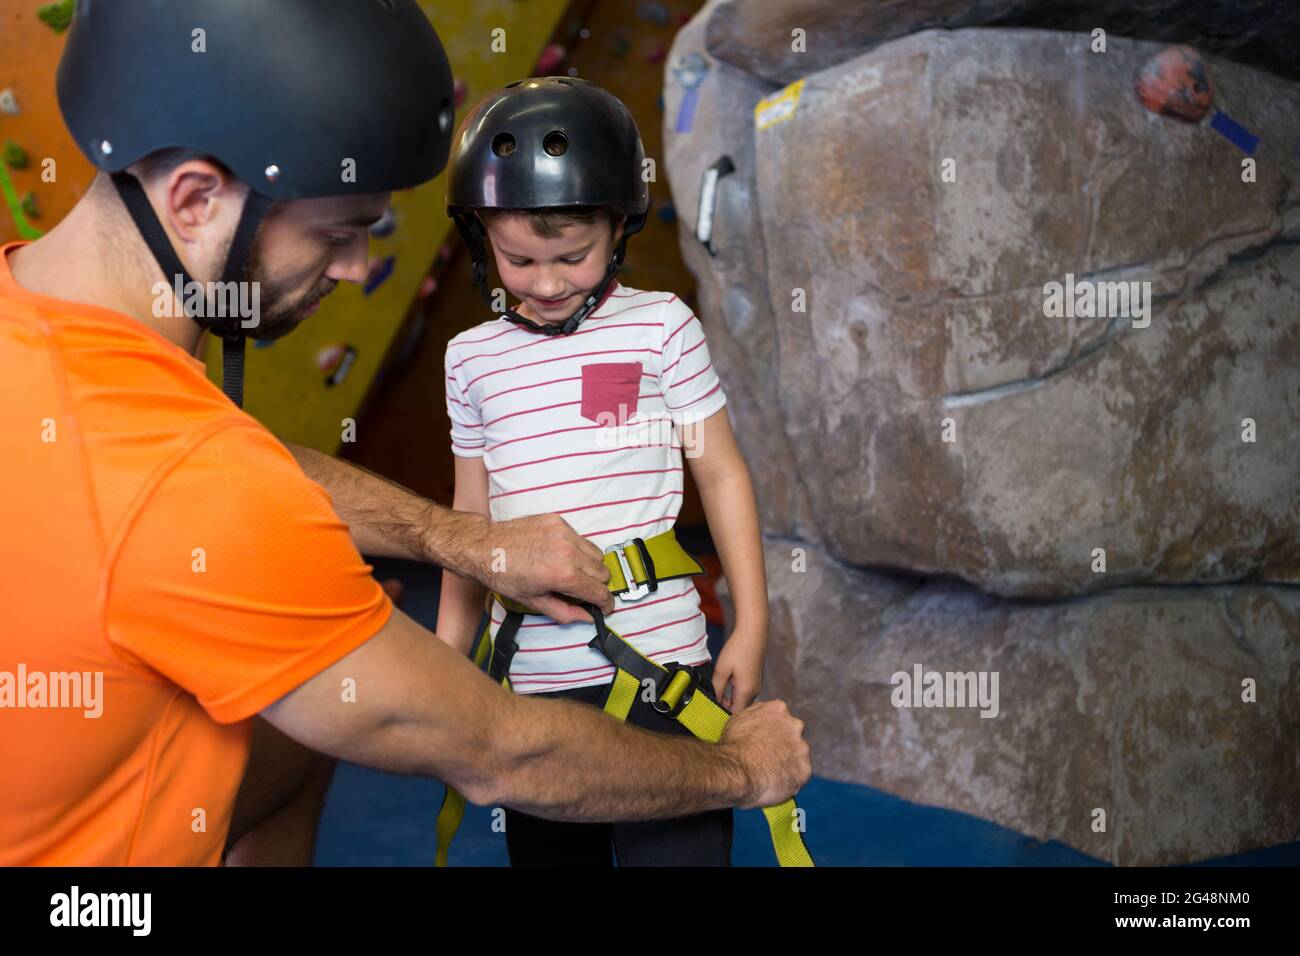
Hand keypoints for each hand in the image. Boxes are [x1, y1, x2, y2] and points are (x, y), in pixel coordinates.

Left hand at [480, 513, 613, 622]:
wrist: (485, 547)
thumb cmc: (505, 576)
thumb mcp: (533, 601)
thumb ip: (565, 612)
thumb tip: (587, 617)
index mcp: (564, 575)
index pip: (600, 591)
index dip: (605, 603)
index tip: (603, 607)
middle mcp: (569, 552)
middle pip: (603, 571)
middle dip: (597, 585)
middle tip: (584, 590)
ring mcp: (564, 533)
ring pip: (595, 553)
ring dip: (590, 566)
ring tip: (572, 571)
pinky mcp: (558, 521)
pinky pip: (580, 537)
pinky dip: (577, 548)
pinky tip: (559, 554)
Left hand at [712, 625, 765, 710]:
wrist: (753, 632)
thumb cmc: (738, 648)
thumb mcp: (721, 670)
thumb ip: (717, 690)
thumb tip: (713, 703)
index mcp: (746, 692)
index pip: (734, 715)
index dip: (721, 716)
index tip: (709, 714)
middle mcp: (754, 692)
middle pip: (738, 710)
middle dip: (724, 709)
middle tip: (709, 704)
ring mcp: (756, 686)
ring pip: (741, 701)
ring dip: (729, 701)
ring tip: (716, 693)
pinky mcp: (755, 680)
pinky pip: (744, 693)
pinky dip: (734, 693)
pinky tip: (725, 684)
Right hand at [719, 700, 810, 808]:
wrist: (735, 771)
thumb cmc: (733, 745)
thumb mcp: (739, 718)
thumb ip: (757, 713)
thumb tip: (762, 713)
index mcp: (778, 710)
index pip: (782, 718)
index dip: (773, 731)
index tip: (766, 740)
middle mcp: (795, 726)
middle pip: (793, 736)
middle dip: (784, 746)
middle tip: (768, 757)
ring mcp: (801, 749)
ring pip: (798, 756)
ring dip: (788, 763)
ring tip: (769, 772)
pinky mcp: (804, 770)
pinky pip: (799, 776)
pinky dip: (790, 780)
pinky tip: (774, 781)